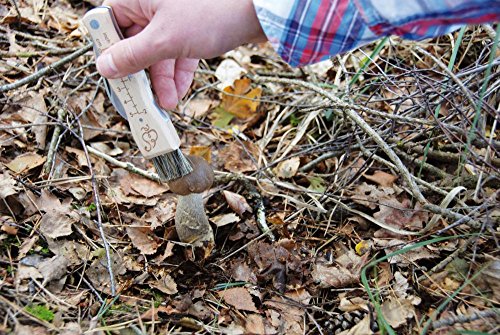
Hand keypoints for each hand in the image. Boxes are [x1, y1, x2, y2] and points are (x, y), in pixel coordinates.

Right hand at [96, 0, 265, 108]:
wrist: (258, 11)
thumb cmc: (212, 13)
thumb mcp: (165, 40)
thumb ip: (132, 55)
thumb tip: (104, 67)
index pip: (109, 24)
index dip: (109, 52)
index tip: (113, 77)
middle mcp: (153, 4)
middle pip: (134, 42)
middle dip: (140, 74)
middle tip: (140, 100)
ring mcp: (174, 15)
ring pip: (158, 52)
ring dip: (161, 80)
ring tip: (166, 104)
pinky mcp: (192, 28)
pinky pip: (177, 53)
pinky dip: (178, 73)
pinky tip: (178, 94)